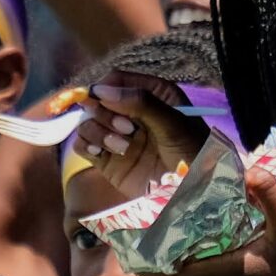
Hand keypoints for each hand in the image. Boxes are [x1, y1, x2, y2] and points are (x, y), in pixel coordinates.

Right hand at [73, 74, 209, 193]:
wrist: (192, 194)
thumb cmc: (191, 154)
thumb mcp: (173, 124)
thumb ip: (140, 103)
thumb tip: (100, 91)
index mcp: (152, 94)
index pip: (116, 80)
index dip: (103, 88)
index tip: (100, 100)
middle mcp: (132, 112)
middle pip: (97, 100)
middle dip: (105, 113)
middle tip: (126, 129)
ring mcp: (118, 136)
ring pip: (88, 121)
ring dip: (99, 132)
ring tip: (122, 147)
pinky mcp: (107, 159)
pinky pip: (82, 144)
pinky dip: (86, 146)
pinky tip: (100, 153)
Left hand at [140, 168, 275, 275]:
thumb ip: (268, 194)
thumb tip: (249, 169)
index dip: (143, 262)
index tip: (128, 240)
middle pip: (180, 275)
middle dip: (166, 249)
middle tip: (160, 217)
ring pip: (202, 275)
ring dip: (191, 251)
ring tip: (188, 218)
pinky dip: (213, 256)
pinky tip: (226, 231)